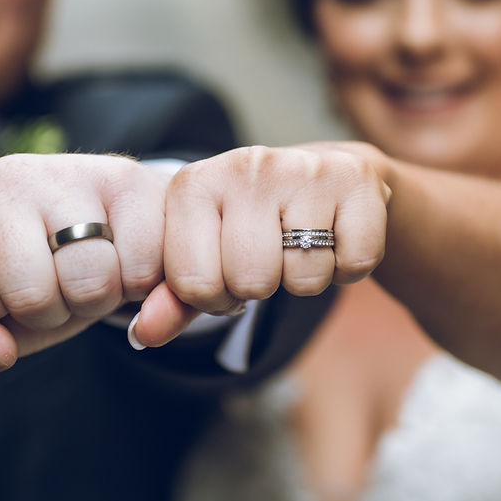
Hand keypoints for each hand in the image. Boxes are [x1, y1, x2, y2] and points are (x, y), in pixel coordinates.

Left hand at [0, 153, 169, 381]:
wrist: (108, 230)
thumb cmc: (36, 275)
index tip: (2, 289)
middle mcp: (10, 174)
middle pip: (30, 292)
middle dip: (50, 311)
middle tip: (56, 282)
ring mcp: (71, 172)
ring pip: (90, 281)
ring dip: (97, 301)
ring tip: (90, 271)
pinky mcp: (130, 179)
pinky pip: (140, 271)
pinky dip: (139, 288)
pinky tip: (126, 259)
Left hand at [133, 143, 390, 347]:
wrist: (324, 176)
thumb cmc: (252, 224)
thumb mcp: (204, 255)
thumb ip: (172, 298)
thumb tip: (144, 334)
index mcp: (192, 184)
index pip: (194, 285)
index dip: (214, 297)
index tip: (225, 270)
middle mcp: (243, 166)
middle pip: (250, 283)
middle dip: (262, 287)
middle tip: (269, 257)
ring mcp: (302, 168)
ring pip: (304, 278)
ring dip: (306, 279)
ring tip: (301, 244)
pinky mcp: (355, 178)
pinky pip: (354, 264)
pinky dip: (348, 267)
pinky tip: (335, 236)